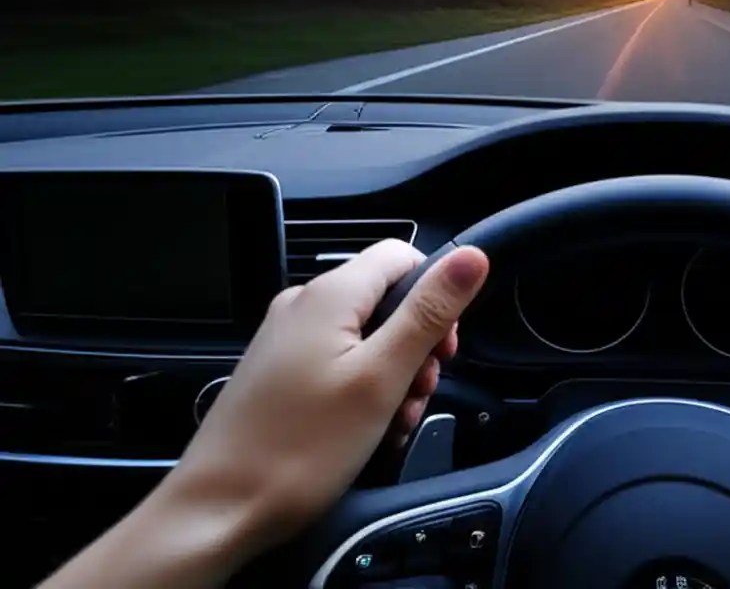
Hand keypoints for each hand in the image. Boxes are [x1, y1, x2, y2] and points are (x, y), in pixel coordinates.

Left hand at [41, 240, 488, 588]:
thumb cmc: (299, 449)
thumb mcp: (382, 377)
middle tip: (416, 396)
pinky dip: (364, 393)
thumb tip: (472, 256)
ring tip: (390, 424)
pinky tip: (366, 432)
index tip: (443, 349)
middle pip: (388, 302)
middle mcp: (303, 306)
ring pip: (368, 340)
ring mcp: (288, 341)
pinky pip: (341, 366)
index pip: (404, 257)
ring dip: (395, 379)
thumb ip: (429, 312)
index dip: (437, 297)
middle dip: (417, 349)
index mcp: (330, 295)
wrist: (220, 510)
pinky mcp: (280, 374)